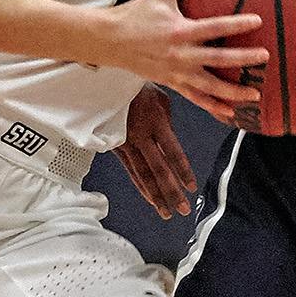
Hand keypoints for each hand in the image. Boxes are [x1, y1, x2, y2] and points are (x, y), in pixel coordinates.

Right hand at [106, 0, 266, 122]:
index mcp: (180, 30)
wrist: (111, 40)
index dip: (236, 24)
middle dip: (242, 60)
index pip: (214, 27)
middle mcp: (181, 54)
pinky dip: (213, 106)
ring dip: (233, 92)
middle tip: (264, 58)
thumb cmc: (137, 13)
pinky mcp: (172, 83)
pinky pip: (196, 98)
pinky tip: (230, 112)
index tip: (258, 21)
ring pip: (209, 87)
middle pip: (217, 60)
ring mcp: (177, 72)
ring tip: (255, 95)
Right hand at [116, 86, 197, 219]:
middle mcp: (140, 136)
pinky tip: (150, 199)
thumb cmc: (136, 87)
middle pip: (158, 170)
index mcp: (155, 122)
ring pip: (142, 175)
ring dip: (156, 196)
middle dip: (171, 192)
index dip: (183, 171)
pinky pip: (131, 171)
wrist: (103, 84)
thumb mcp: (160, 98)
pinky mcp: (116, 147)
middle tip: (182, 209)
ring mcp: (126, 143)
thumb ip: (168, 121)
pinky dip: (141, 187)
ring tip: (166, 212)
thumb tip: (173, 139)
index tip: (191, 186)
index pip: (172, 153)